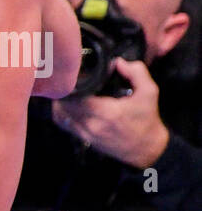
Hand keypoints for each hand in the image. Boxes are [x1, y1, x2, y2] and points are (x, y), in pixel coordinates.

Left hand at [53, 58, 170, 168]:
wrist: (146, 148)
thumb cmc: (146, 119)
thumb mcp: (149, 92)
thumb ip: (137, 73)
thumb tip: (117, 62)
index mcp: (107, 112)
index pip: (76, 97)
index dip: (72, 83)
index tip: (75, 73)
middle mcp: (92, 124)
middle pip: (64, 104)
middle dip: (64, 89)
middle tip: (69, 77)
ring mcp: (85, 132)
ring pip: (60, 113)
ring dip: (60, 100)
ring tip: (67, 88)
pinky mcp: (82, 137)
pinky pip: (63, 123)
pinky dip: (61, 111)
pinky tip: (67, 102)